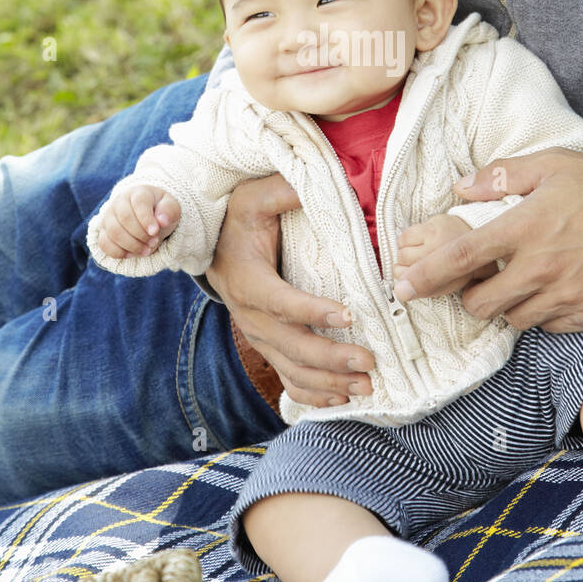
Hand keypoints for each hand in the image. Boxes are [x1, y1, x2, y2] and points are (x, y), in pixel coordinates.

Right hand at [97, 184, 180, 258]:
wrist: (149, 216)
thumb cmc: (160, 211)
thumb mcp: (171, 208)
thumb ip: (169, 211)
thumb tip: (162, 221)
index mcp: (138, 193)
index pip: (139, 203)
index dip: (146, 219)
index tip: (155, 231)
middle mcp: (120, 202)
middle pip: (125, 219)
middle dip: (141, 235)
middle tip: (154, 242)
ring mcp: (109, 216)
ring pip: (114, 232)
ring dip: (132, 245)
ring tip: (147, 250)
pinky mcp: (104, 231)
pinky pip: (105, 244)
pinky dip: (119, 252)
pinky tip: (132, 254)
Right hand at [205, 173, 374, 407]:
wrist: (214, 248)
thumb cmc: (240, 220)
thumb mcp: (255, 198)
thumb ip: (283, 190)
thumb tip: (322, 183)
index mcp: (249, 281)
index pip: (282, 302)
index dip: (312, 311)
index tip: (348, 315)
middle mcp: (251, 316)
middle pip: (292, 345)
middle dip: (331, 357)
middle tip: (368, 360)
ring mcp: (259, 336)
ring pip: (292, 368)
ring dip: (329, 382)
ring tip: (366, 385)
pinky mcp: (267, 346)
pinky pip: (287, 379)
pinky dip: (313, 394)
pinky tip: (342, 399)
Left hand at [392, 149, 582, 332]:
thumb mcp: (552, 165)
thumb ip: (501, 176)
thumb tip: (461, 187)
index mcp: (525, 229)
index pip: (460, 259)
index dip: (425, 277)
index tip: (403, 287)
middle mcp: (540, 269)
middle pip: (479, 304)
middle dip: (468, 296)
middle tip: (476, 279)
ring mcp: (564, 296)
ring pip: (512, 320)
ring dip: (504, 306)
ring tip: (515, 281)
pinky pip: (547, 327)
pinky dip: (539, 314)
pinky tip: (547, 291)